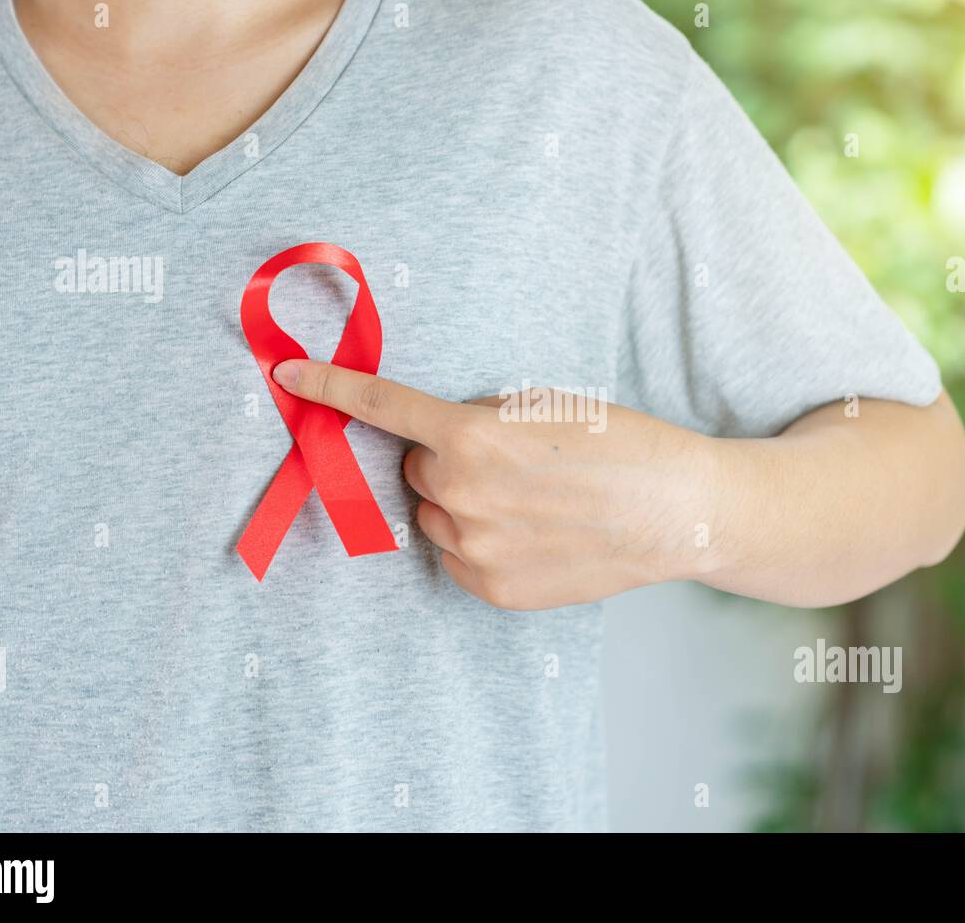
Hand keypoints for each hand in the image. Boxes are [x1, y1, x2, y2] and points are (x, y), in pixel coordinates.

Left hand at [271, 360, 717, 609]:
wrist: (674, 510)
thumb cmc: (618, 444)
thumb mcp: (544, 406)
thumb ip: (477, 419)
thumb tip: (435, 440)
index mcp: (471, 437)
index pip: (383, 407)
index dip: (331, 386)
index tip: (289, 375)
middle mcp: (460, 495)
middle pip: (417, 470)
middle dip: (447, 461)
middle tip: (509, 463)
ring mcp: (474, 549)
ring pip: (435, 516)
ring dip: (462, 504)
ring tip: (530, 503)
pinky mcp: (492, 589)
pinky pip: (458, 557)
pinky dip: (481, 543)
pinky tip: (534, 534)